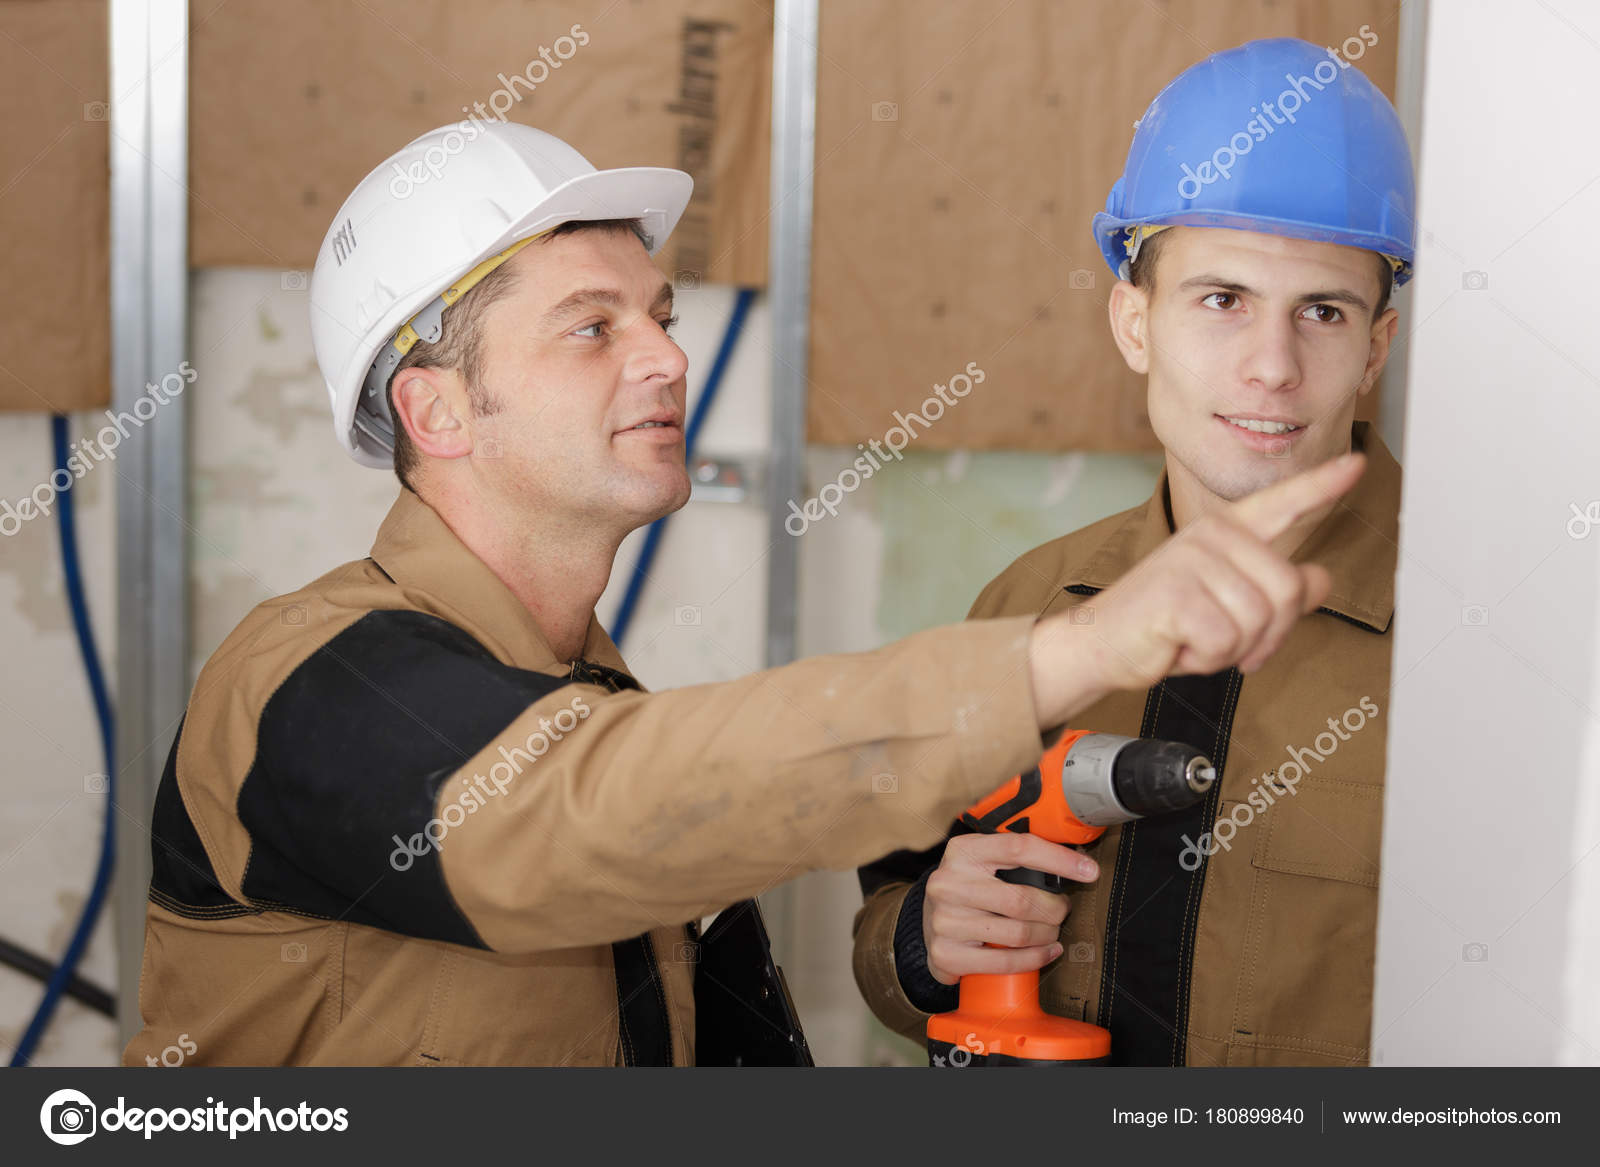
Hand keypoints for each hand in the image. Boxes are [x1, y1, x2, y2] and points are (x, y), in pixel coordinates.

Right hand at [922, 832, 1097, 984]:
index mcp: (962, 851)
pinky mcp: (947, 953)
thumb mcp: (983, 861)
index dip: (1059, 860)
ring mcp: (945, 920)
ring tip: (1052, 931)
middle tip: (1062, 910)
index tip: (1090, 871)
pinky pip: (1006, 961)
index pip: (1018, 848)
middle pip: (1022, 899)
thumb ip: (1016, 856)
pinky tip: (1047, 952)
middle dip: (1055, 909)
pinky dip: (1035, 959)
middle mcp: (948, 883)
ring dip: (1047, 935)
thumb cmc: (969, 888)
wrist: (928, 922)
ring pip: (1018, 933)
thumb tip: (1074, 861)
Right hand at [1027, 452, 1364, 725]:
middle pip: (1287, 591)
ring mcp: (1192, 558)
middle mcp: (1211, 535)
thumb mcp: (1227, 606)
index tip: (1357, 465)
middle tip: (1224, 643)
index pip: (1281, 505)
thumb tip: (1320, 578)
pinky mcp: (1176, 592)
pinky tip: (1178, 645)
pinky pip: (1226, 640)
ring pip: (1258, 620)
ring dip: (1231, 650)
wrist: (1099, 643)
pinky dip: (1206, 658)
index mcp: (1225, 532)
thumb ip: (1275, 590)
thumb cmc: (1164, 625)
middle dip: (1265, 634)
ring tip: (1194, 639)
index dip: (1322, 487)